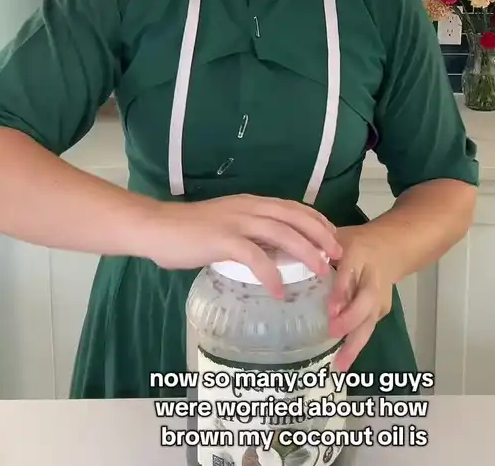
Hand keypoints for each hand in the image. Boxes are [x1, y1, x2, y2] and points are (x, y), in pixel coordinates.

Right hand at [139, 194, 341, 296]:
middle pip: (295, 217)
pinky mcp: (223, 240)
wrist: (156, 227)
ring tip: (321, 271)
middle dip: (320, 234)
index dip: (316, 220)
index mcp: (251, 203)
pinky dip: (271, 274)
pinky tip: (280, 291)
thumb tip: (267, 253)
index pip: (292, 207)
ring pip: (282, 233)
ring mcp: (237, 222)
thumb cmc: (187, 230)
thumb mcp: (225, 226)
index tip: (333, 236)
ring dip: (306, 251)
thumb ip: (247, 235)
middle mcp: (249, 208)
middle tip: (338, 254)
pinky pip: (255, 257)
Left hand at [327, 225, 393, 371]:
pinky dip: (356, 345)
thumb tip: (277, 254)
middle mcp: (372, 277)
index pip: (351, 272)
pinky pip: (368, 328)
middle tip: (333, 332)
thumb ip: (313, 246)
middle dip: (351, 318)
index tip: (330, 309)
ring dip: (356, 343)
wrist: (389, 249)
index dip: (342, 291)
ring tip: (340, 365)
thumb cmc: (353, 242)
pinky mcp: (380, 311)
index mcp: (358, 254)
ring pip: (370, 320)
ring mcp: (379, 296)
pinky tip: (342, 361)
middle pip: (367, 300)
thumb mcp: (336, 237)